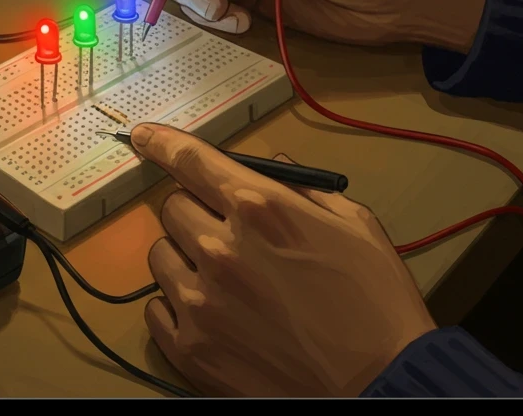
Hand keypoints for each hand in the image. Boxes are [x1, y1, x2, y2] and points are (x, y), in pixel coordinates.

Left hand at [133, 123, 437, 396]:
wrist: (379, 386)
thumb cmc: (376, 304)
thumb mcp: (356, 227)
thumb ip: (305, 191)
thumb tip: (270, 170)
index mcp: (261, 210)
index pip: (191, 161)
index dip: (162, 143)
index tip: (143, 136)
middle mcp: (220, 250)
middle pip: (172, 206)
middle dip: (197, 209)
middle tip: (228, 231)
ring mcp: (200, 305)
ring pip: (159, 256)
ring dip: (185, 256)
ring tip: (223, 277)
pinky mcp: (191, 351)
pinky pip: (155, 310)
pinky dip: (177, 305)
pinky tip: (213, 313)